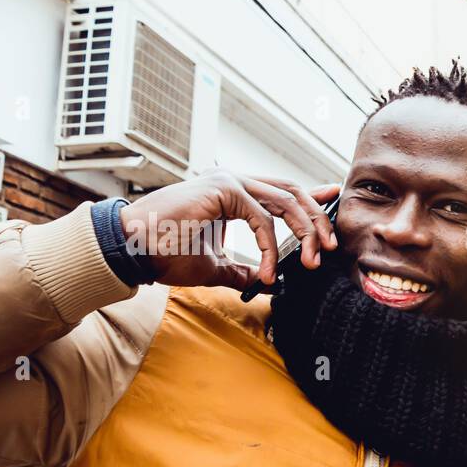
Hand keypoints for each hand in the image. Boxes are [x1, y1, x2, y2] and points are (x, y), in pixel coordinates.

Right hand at [119, 169, 340, 289]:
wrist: (133, 251)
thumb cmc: (166, 255)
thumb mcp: (215, 266)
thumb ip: (242, 270)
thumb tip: (265, 285)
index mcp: (233, 194)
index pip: (282, 191)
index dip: (312, 195)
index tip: (334, 197)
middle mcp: (233, 181)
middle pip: (292, 191)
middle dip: (317, 218)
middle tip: (330, 247)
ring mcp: (228, 181)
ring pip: (286, 200)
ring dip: (305, 232)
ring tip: (310, 261)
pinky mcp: (223, 189)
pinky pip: (262, 219)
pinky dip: (270, 248)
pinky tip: (266, 273)